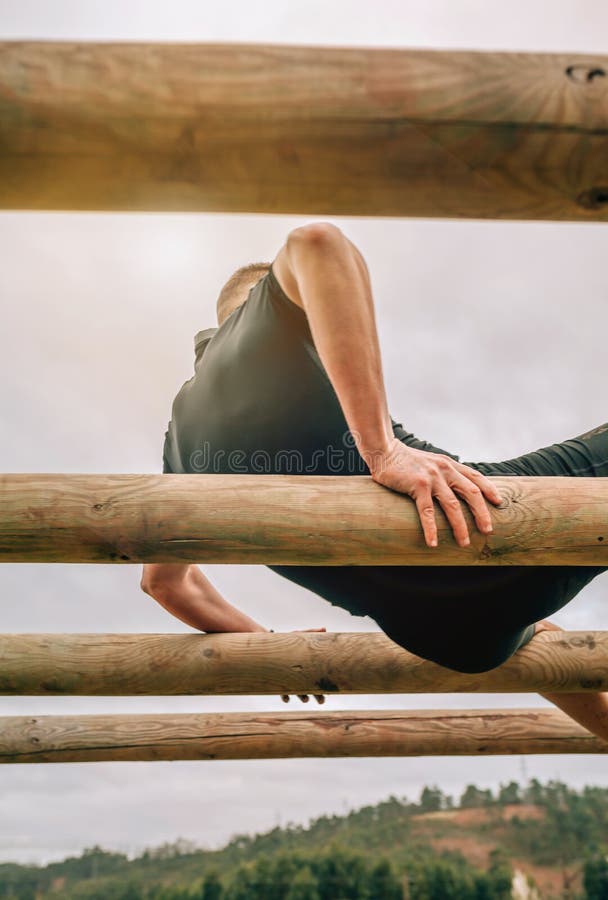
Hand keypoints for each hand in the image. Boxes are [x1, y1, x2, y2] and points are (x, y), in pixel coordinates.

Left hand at [278, 627, 325, 704]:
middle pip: (311, 689)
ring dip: (301, 697)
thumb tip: (325, 629)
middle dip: (317, 697)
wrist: (269, 642)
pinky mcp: (278, 680)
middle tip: (321, 702)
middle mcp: (299, 676)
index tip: (329, 692)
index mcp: (308, 668)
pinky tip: (286, 698)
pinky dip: (284, 696)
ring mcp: (289, 680)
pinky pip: (281, 691)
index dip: (324, 687)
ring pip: (298, 693)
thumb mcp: (300, 636)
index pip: (318, 680)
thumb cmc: (287, 640)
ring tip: (305, 700)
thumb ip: (311, 633)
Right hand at [368, 438, 502, 548]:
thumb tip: (452, 489)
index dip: (490, 489)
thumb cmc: (406, 461)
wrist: (385, 451)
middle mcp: (445, 469)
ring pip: (453, 505)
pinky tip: (433, 542)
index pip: (475, 477)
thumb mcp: (431, 462)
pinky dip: (431, 528)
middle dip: (482, 513)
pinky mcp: (418, 485)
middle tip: (487, 530)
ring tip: (464, 542)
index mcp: (450, 465)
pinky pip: (427, 510)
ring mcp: (433, 477)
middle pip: (471, 493)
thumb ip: (443, 472)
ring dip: (460, 526)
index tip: (499, 502)